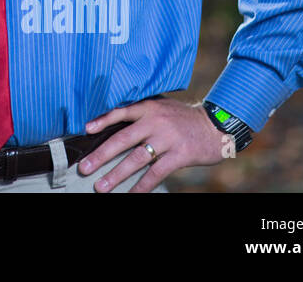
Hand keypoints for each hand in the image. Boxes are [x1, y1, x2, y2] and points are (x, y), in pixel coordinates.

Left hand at [76, 96, 228, 192]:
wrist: (218, 125)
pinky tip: (131, 194)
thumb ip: (143, 114)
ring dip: (117, 174)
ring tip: (101, 186)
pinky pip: (156, 172)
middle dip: (101, 155)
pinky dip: (142, 185)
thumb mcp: (163, 108)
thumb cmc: (185, 118)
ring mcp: (167, 138)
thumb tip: (116, 128)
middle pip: (122, 139)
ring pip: (136, 158)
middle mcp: (155, 121)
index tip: (86, 130)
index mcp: (148, 108)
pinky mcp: (179, 155)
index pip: (120, 112)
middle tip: (84, 168)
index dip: (102, 121)